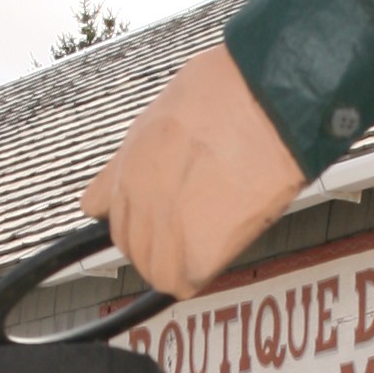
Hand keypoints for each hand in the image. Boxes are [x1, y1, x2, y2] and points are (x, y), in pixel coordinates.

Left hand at [83, 43, 304, 300]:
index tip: (160, 215)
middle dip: (158, 240)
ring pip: (155, 270)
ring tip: (209, 238)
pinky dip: (201, 272)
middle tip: (194, 226)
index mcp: (129, 161)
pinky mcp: (197, 248)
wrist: (266, 99)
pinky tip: (221, 245)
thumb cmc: (233, 90)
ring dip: (179, 262)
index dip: (140, 214)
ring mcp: (163, 223)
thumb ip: (140, 150)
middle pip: (131, 245)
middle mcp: (138, 195)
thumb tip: (123, 172)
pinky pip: (186, 281)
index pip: (106, 212)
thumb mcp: (165, 106)